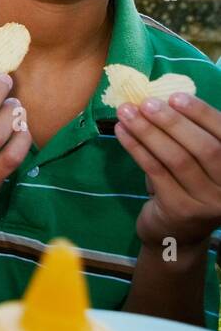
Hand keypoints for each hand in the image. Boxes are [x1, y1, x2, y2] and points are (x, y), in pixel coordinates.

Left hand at [114, 93, 220, 247]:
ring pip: (178, 160)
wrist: (176, 234)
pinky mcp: (181, 209)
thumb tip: (163, 97)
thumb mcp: (197, 162)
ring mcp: (208, 202)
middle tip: (146, 102)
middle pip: (205, 148)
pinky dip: (137, 148)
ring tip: (127, 113)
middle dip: (173, 122)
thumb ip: (190, 135)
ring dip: (149, 132)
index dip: (202, 114)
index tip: (175, 96)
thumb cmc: (186, 186)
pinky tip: (122, 132)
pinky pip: (156, 172)